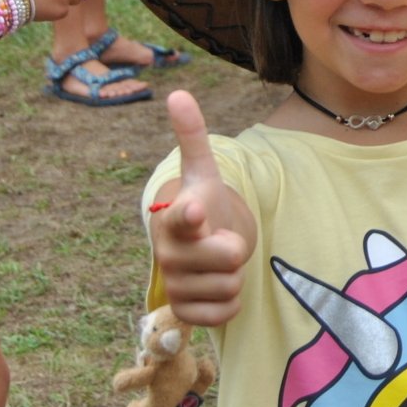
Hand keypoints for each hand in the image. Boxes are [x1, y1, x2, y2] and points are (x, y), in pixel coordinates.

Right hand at [151, 90, 250, 325]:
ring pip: (230, 286)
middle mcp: (169, 254)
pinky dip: (230, 303)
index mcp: (175, 218)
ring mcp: (175, 285)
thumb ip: (192, 136)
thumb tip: (177, 93)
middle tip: (222, 240)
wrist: (198, 246)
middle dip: (236, 249)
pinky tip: (217, 286)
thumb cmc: (203, 205)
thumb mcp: (204, 172)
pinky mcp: (185, 313)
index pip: (182, 218)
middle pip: (229, 256)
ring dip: (233, 275)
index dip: (191, 216)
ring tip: (218, 263)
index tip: (197, 211)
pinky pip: (225, 313)